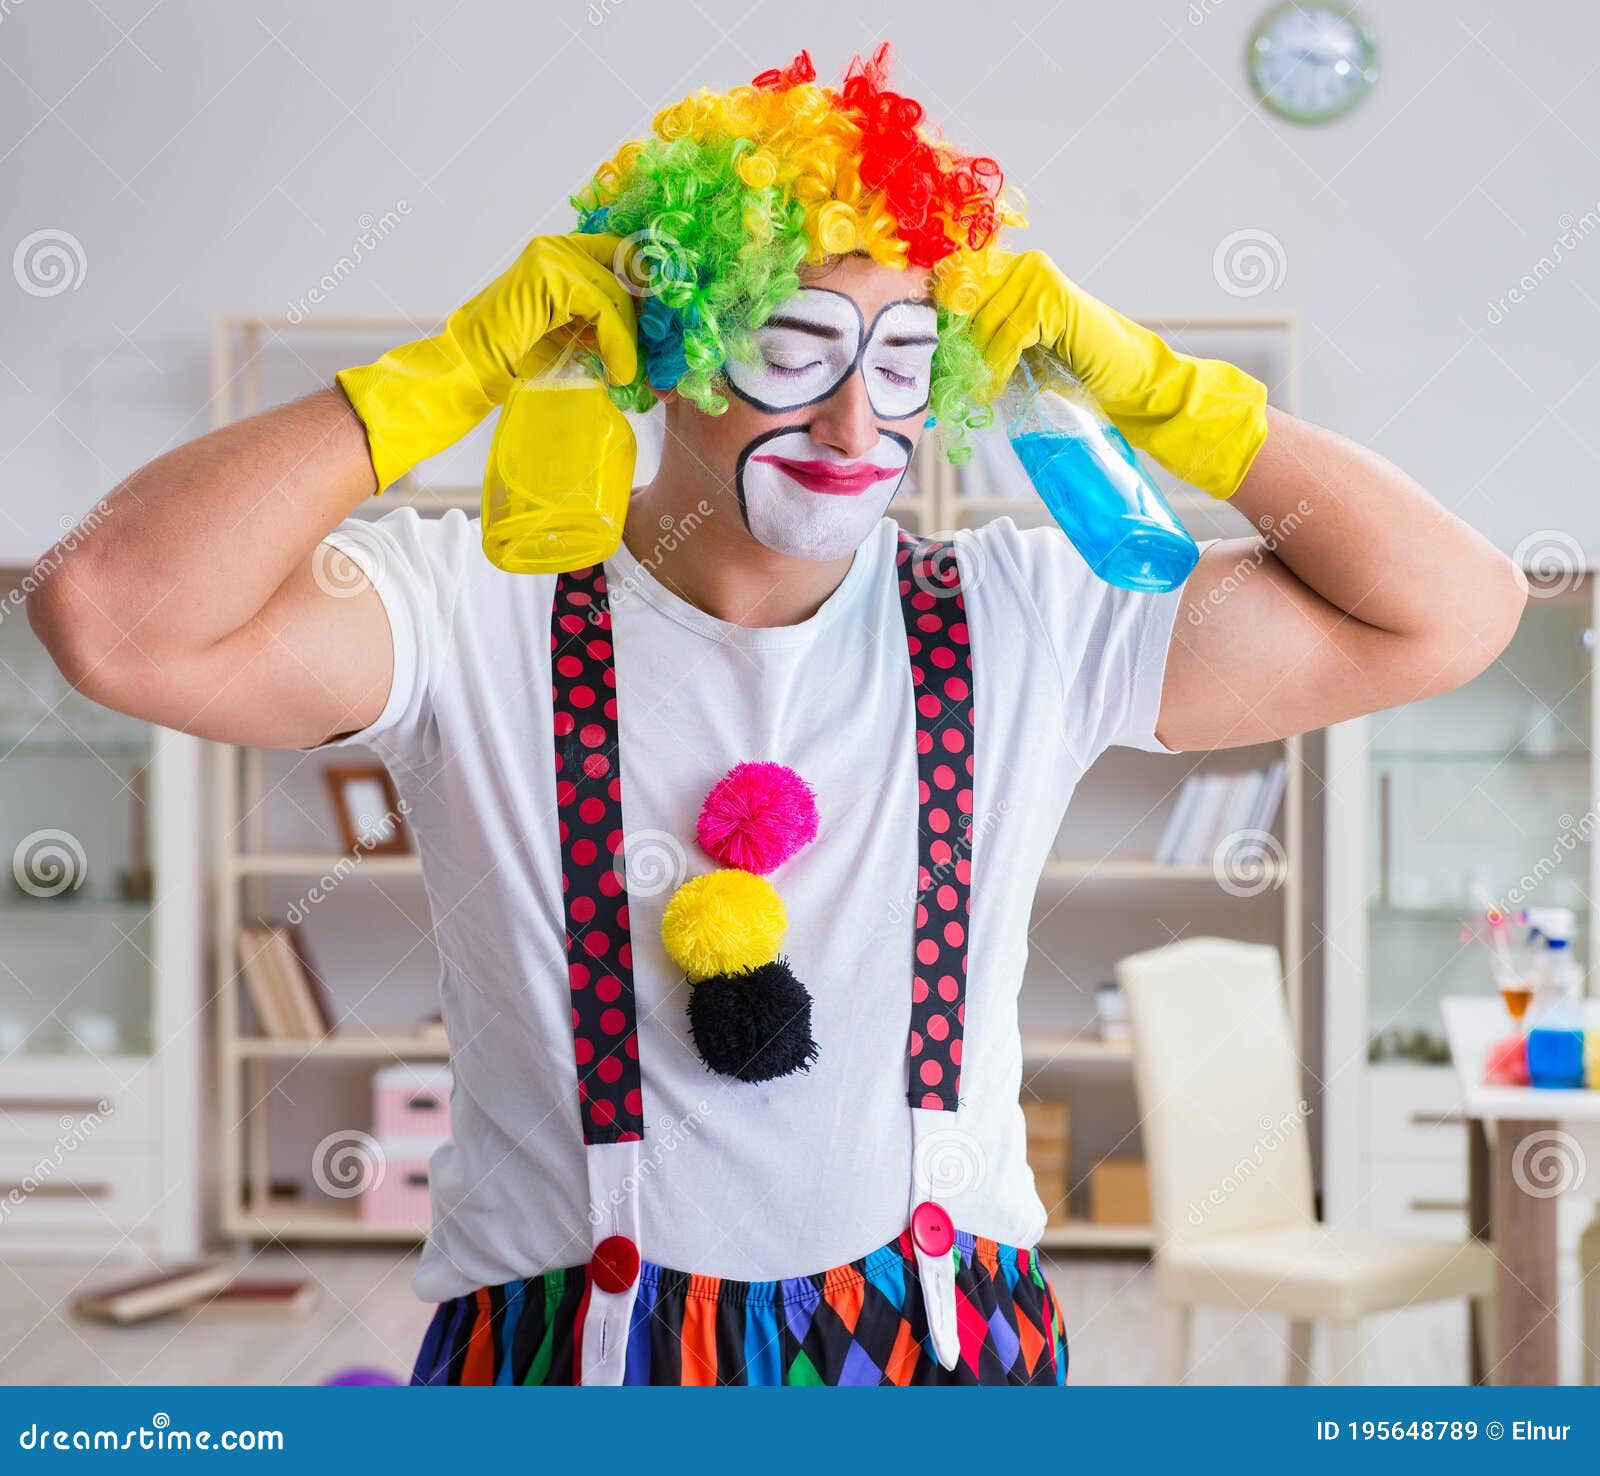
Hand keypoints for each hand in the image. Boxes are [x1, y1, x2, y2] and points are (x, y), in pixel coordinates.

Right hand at [337, 233, 639, 491]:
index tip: (664, 331)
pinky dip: (617, 341)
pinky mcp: (548, 274)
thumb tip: (649, 340)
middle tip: (654, 364)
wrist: (470, 368)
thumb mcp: (573, 335)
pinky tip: (618, 371)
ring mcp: (551, 256)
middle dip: (645, 322)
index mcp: (564, 255)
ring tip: (629, 375)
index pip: (625, 259)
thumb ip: (603, 324)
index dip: (647, 292)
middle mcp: (558, 247)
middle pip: (627, 276)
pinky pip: (602, 306)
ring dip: (631, 340)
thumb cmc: (516, 359)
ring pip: (617, 293)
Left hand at [967, 249, 1268, 499]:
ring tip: (981, 392)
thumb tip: (940, 352)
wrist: (1127, 380)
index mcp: (1014, 270)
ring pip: (984, 324)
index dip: (945, 327)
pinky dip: (998, 367)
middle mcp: (1025, 264)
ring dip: (978, 364)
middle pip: (966, 306)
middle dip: (959, 350)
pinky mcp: (1051, 298)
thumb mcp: (1018, 350)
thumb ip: (986, 340)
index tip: (940, 363)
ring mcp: (1039, 277)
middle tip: (958, 385)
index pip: (958, 290)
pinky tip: (997, 388)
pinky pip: (1007, 336)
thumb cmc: (1072, 369)